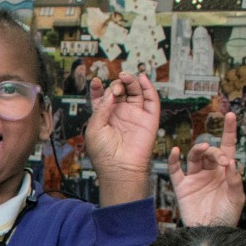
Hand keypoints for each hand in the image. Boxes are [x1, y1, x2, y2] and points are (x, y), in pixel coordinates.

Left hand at [85, 72, 159, 200]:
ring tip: (125, 77)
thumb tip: (110, 93)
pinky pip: (151, 99)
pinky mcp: (149, 118)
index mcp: (105, 117)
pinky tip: (142, 78)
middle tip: (114, 89)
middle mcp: (120, 114)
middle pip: (120, 90)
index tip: (96, 81)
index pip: (103, 97)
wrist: (119, 169)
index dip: (100, 88)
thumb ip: (101, 108)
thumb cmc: (103, 154)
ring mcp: (135, 115)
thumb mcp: (94, 128)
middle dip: (116, 84)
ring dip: (131, 81)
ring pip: (135, 91)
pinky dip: (148, 86)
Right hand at [170, 111, 244, 226]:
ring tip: (203, 150)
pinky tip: (176, 151)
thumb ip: (234, 179)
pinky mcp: (182, 187)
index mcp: (225, 171)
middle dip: (215, 152)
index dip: (229, 131)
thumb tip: (230, 161)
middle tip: (221, 161)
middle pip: (210, 151)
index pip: (227, 147)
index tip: (231, 115)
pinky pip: (175, 170)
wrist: (210, 233)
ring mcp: (195, 178)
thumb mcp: (236, 197)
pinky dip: (173, 160)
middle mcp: (209, 172)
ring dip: (199, 150)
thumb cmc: (226, 216)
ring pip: (194, 157)